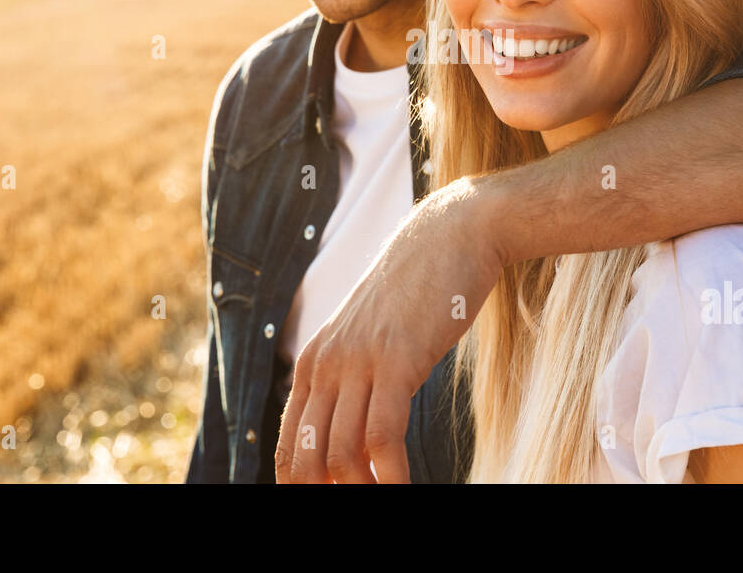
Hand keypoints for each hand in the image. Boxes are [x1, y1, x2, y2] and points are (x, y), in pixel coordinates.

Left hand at [274, 176, 504, 482]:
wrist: (453, 235)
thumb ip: (356, 378)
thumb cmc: (420, 292)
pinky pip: (383, 436)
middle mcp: (326, 364)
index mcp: (314, 362)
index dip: (302, 486)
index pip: (289, 448)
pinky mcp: (396, 360)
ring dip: (365, 491)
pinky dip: (392, 476)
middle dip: (331, 493)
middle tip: (362, 505)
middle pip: (309, 459)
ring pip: (343, 453)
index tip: (332, 500)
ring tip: (389, 498)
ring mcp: (358, 361)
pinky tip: (405, 487)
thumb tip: (355, 440)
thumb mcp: (374, 336)